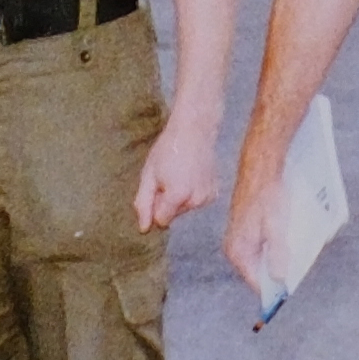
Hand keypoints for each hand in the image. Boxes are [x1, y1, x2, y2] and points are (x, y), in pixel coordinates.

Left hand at [133, 118, 218, 232]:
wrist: (194, 129)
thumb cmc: (168, 150)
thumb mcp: (149, 175)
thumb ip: (144, 204)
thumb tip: (144, 230)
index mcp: (178, 196)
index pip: (161, 221)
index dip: (155, 204)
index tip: (158, 185)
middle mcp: (196, 200)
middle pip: (173, 215)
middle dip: (167, 201)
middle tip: (169, 176)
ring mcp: (208, 196)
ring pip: (184, 209)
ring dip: (179, 197)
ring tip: (180, 173)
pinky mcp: (214, 193)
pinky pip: (195, 202)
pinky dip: (191, 193)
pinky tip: (190, 175)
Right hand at [221, 170, 289, 298]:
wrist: (261, 167)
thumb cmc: (267, 195)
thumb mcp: (276, 227)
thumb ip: (277, 254)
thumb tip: (279, 279)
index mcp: (238, 251)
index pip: (256, 282)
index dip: (274, 289)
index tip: (290, 289)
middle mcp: (235, 248)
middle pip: (259, 270)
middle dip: (278, 271)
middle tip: (297, 268)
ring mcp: (240, 237)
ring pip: (262, 256)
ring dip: (278, 256)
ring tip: (296, 250)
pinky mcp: (247, 228)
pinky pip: (262, 244)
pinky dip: (276, 244)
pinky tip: (288, 235)